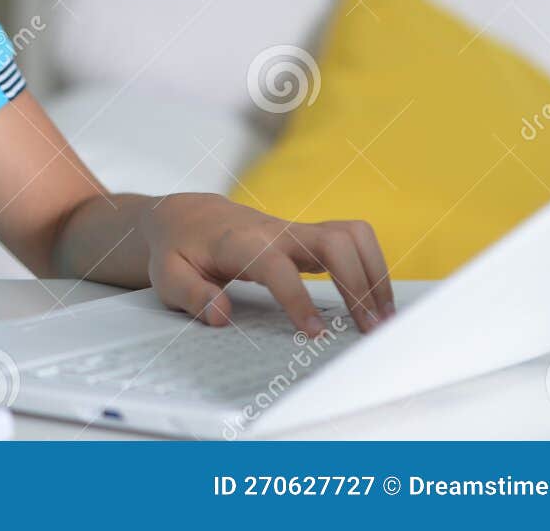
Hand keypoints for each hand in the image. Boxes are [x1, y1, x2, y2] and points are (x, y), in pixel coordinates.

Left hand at [139, 193, 393, 335]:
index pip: (277, 266)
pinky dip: (372, 267)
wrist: (186, 216)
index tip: (315, 334)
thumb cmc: (178, 250)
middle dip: (357, 283)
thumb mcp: (167, 276)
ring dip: (374, 274)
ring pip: (351, 235)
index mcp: (239, 242)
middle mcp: (274, 231)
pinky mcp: (308, 237)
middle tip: (370, 329)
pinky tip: (375, 303)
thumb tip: (222, 315)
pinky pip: (352, 241)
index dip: (298, 299)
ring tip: (383, 320)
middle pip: (332, 241)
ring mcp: (295, 231)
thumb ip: (192, 295)